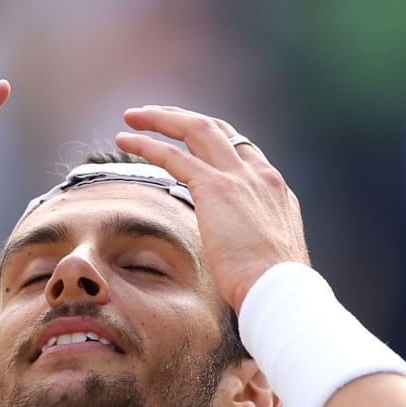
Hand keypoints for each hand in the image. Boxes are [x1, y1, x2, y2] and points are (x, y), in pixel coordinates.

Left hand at [116, 107, 308, 311]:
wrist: (280, 292)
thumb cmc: (274, 290)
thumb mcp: (268, 258)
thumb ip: (253, 245)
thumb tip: (238, 260)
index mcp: (275, 190)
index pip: (243, 150)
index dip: (215, 140)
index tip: (191, 139)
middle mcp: (259, 175)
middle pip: (219, 130)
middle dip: (184, 118)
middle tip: (157, 115)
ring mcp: (238, 178)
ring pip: (196, 130)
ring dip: (162, 118)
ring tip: (133, 116)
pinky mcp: (215, 188)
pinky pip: (173, 156)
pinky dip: (147, 144)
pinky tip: (125, 139)